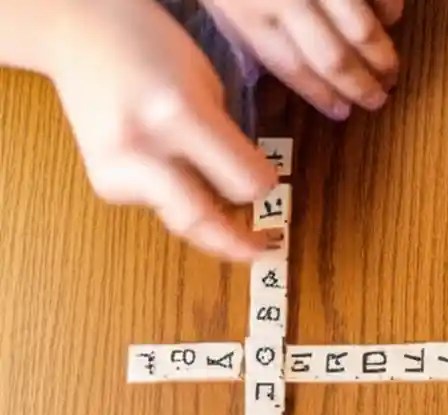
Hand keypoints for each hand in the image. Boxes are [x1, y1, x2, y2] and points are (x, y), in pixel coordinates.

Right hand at [44, 0, 275, 260]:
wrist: (77, 35)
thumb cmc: (151, 48)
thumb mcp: (208, 83)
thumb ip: (227, 137)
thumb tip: (250, 186)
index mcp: (177, 114)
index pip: (242, 182)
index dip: (264, 187)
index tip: (271, 184)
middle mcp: (142, 149)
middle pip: (201, 221)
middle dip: (237, 242)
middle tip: (262, 248)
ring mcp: (115, 171)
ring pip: (181, 220)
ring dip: (208, 219)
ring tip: (227, 212)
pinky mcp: (103, 185)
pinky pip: (158, 205)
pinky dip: (177, 197)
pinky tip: (172, 167)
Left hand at [202, 0, 401, 119]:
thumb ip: (243, 21)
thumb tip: (276, 63)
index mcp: (245, 9)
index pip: (291, 67)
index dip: (320, 95)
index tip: (342, 111)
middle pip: (332, 57)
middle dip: (360, 85)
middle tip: (378, 98)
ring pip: (360, 28)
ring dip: (380, 54)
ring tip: (390, 69)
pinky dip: (387, 7)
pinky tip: (390, 18)